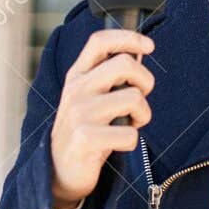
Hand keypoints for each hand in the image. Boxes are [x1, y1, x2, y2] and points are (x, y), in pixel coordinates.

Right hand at [50, 29, 154, 207]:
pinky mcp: (85, 139)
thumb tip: (140, 54)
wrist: (59, 171)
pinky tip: (120, 145)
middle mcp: (76, 90)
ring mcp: (78, 114)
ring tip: (130, 124)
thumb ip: (107, 77)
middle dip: (146, 81)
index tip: (149, 46)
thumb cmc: (84, 130)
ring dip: (142, 115)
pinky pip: (130, 134)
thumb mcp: (88, 97)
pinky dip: (132, 142)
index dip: (129, 37)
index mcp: (77, 75)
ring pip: (134, 98)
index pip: (100, 41)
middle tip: (140, 101)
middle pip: (125, 64)